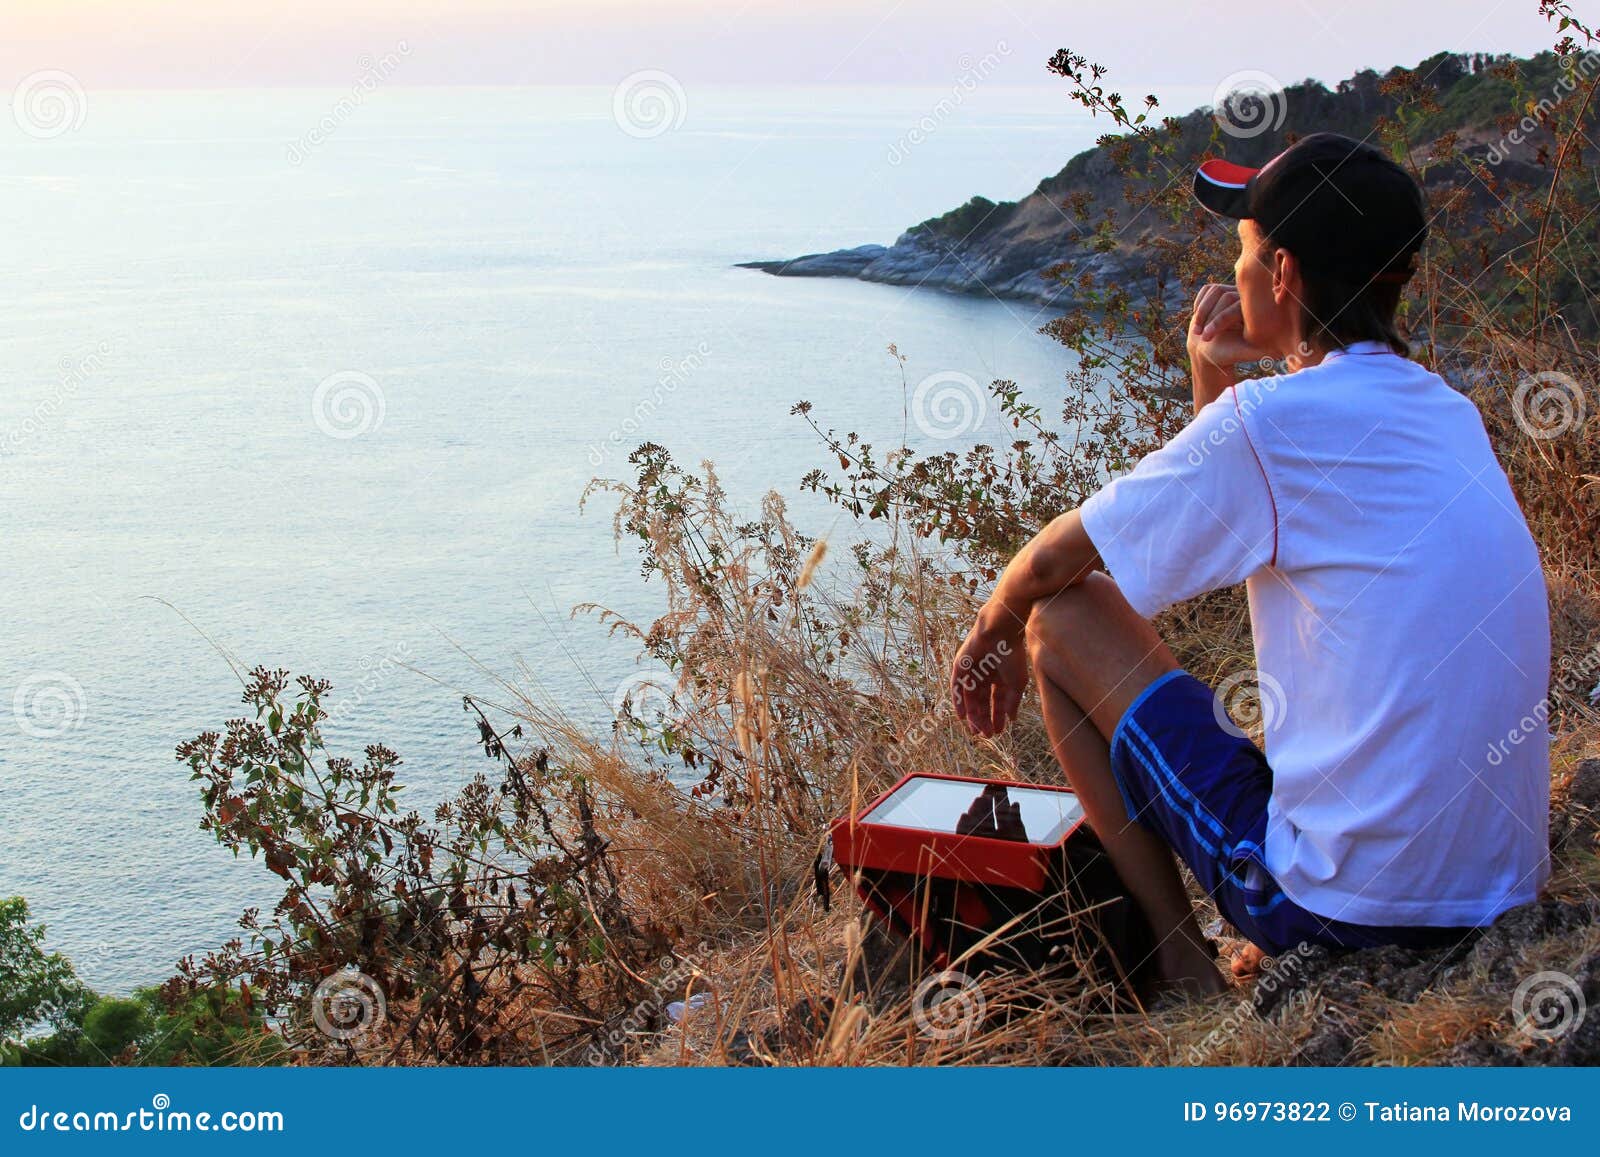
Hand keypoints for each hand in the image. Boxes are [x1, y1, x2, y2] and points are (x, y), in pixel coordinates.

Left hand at [950, 610, 1029, 738]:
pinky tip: (962, 716)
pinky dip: (958, 702)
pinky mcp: (960, 667)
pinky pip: (957, 688)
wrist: (999, 634)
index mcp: (999, 677)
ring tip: (976, 730)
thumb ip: (1012, 702)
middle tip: (986, 735)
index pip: (996, 701)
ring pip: (969, 698)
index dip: (997, 717)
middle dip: (984, 719)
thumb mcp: (1016, 684)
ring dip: (972, 715)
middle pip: (982, 702)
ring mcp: (971, 671)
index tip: (999, 731)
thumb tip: (1011, 719)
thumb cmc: (1011, 656)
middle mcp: (984, 676)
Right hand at [1187, 283, 1270, 369]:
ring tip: (1196, 331)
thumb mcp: (1248, 353)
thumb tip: (1278, 353)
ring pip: (1215, 290)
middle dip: (1210, 316)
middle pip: (1226, 296)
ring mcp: (1231, 290)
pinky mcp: (1218, 290)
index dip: (1219, 321)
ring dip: (1202, 311)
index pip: (1238, 307)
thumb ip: (1263, 352)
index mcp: (1258, 308)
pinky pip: (1206, 289)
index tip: (1206, 338)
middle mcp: (1246, 296)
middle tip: (1200, 336)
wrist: (1213, 349)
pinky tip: (1198, 320)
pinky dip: (1199, 303)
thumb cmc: (1231, 353)